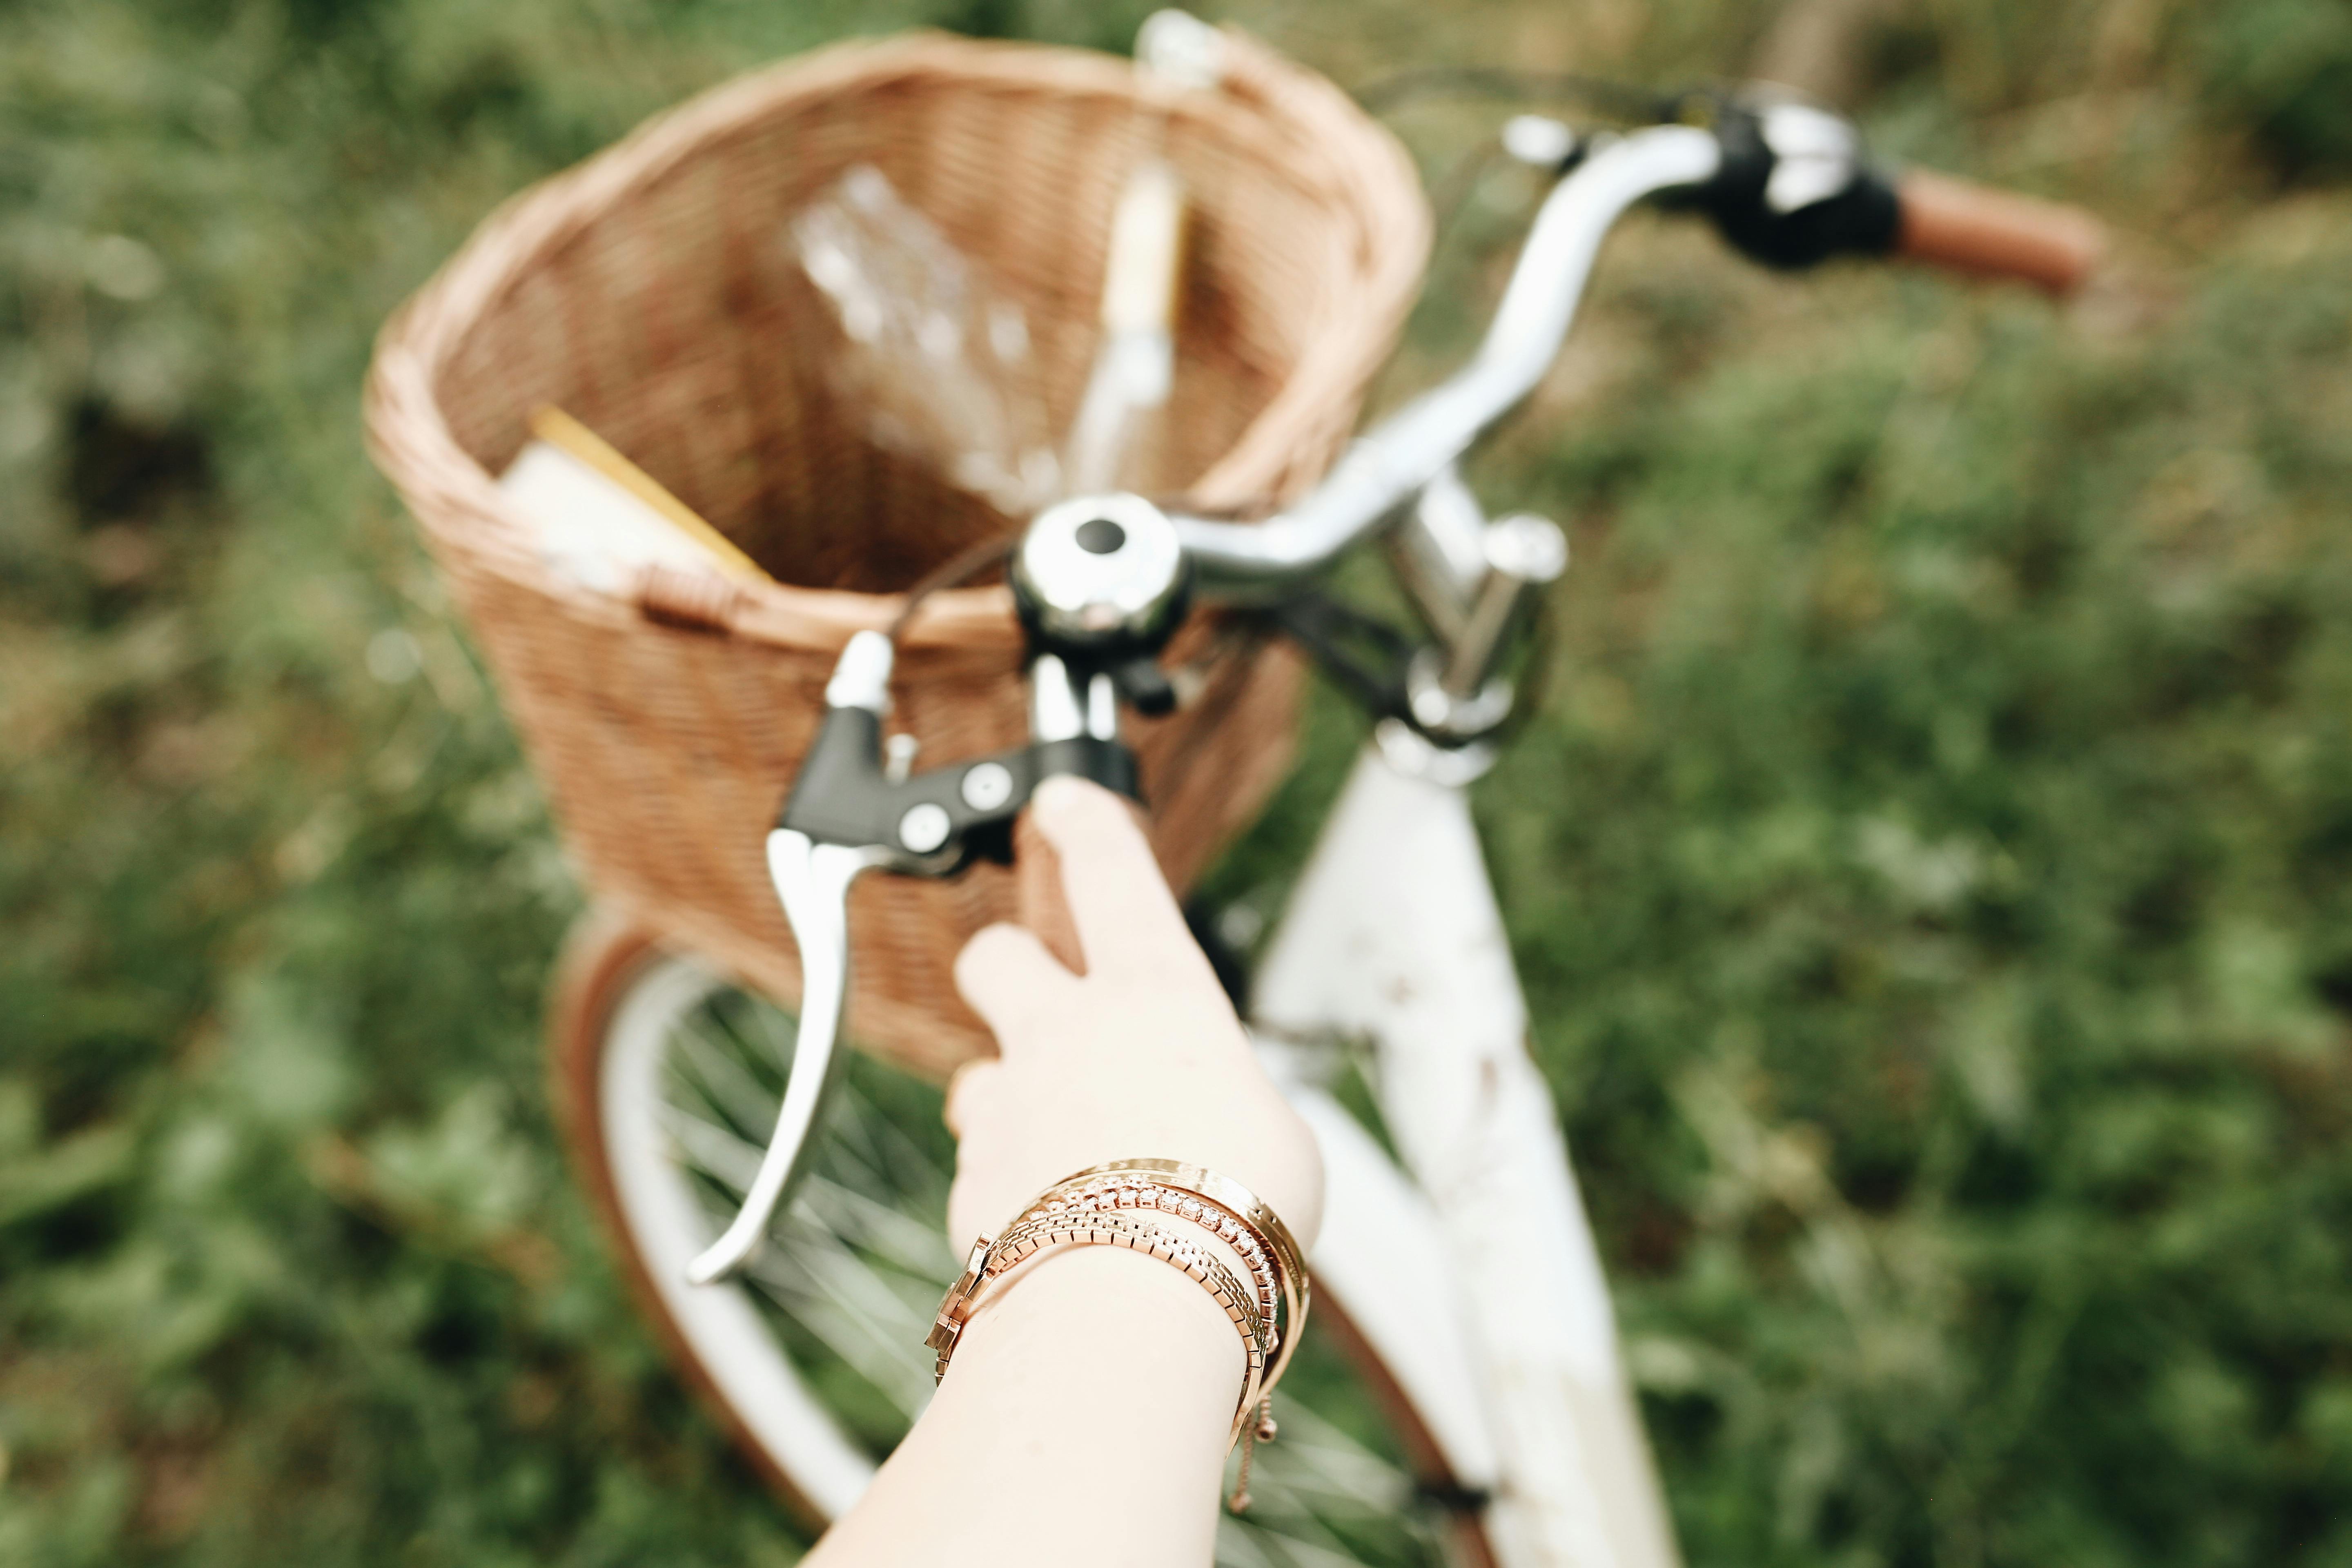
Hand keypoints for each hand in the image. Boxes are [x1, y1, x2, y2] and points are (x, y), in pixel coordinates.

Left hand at [943, 776, 1322, 1254]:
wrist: (1140, 1306)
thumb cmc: (1233, 1219)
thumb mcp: (1272, 1138)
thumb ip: (1215, 1102)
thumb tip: (1185, 1122)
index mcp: (1158, 1000)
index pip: (1115, 877)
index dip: (1089, 826)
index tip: (1064, 798)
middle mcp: (1067, 1034)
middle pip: (998, 954)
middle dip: (1008, 964)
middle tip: (1034, 996)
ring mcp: (1009, 1104)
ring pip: (977, 1075)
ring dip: (1008, 1100)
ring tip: (1065, 1162)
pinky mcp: (971, 1182)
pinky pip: (979, 1173)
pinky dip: (1008, 1196)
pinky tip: (1057, 1237)